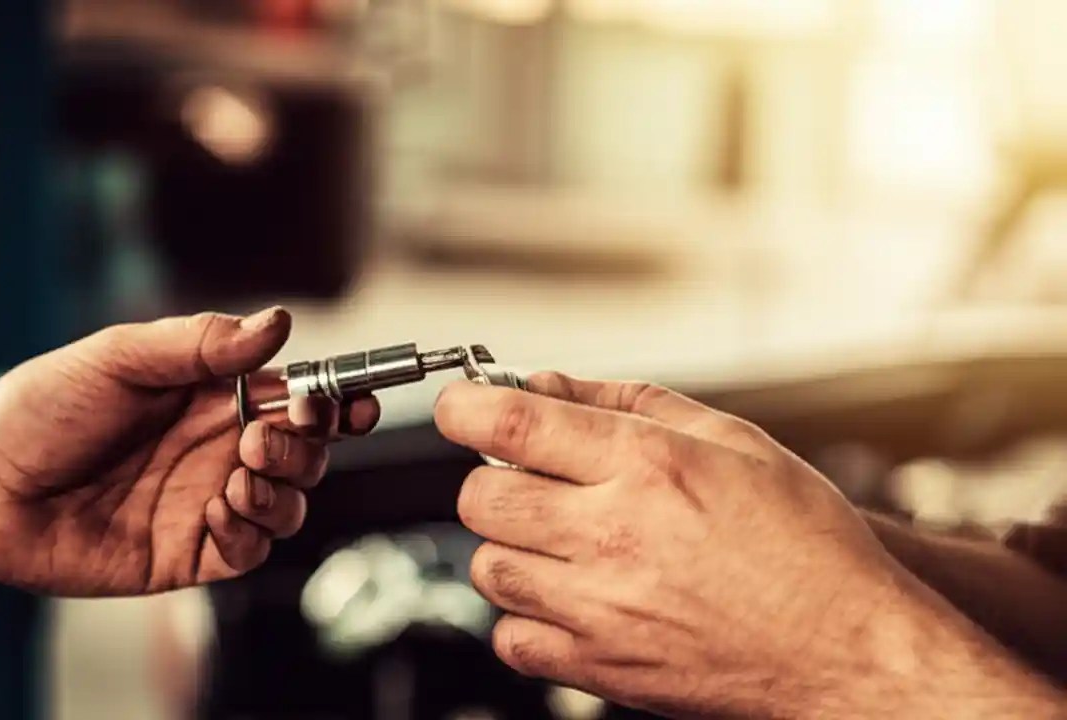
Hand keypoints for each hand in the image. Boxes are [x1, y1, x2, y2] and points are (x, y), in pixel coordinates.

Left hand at [0, 308, 378, 595]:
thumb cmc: (41, 410)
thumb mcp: (120, 359)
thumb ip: (202, 343)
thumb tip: (278, 322)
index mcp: (214, 398)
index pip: (300, 399)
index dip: (337, 401)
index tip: (353, 401)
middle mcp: (219, 450)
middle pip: (308, 454)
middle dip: (307, 446)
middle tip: (261, 438)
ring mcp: (207, 503)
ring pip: (290, 505)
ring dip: (283, 490)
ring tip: (238, 475)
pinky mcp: (188, 554)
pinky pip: (249, 551)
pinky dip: (250, 532)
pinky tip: (217, 512)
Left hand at [434, 373, 993, 717]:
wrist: (848, 651)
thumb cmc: (806, 546)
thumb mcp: (735, 441)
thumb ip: (631, 401)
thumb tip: (550, 383)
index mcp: (646, 466)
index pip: (508, 422)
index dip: (464, 406)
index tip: (462, 407)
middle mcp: (612, 534)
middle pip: (481, 495)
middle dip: (494, 475)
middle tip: (533, 478)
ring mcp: (600, 607)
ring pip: (486, 565)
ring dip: (508, 544)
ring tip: (558, 539)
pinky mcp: (599, 666)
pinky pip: (511, 638)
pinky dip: (523, 615)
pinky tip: (566, 595)